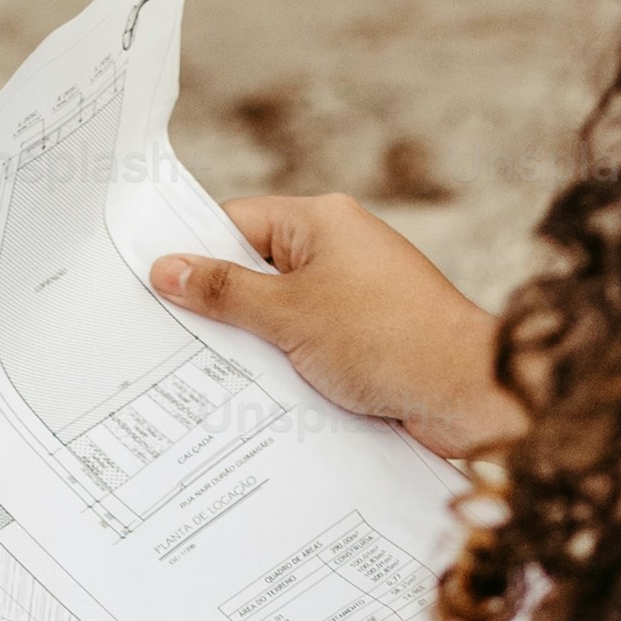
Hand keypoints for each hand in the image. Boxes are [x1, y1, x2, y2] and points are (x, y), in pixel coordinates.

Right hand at [150, 194, 524, 459]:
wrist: (468, 393)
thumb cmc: (389, 338)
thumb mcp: (290, 313)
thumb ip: (226, 292)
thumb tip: (169, 269)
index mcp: (322, 223)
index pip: (237, 223)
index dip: (195, 252)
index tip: (153, 284)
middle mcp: (339, 253)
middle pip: (256, 272)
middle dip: (219, 307)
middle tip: (168, 338)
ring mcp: (354, 299)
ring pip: (279, 316)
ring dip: (252, 345)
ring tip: (206, 375)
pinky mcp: (365, 342)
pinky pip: (307, 348)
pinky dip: (283, 369)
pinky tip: (255, 398)